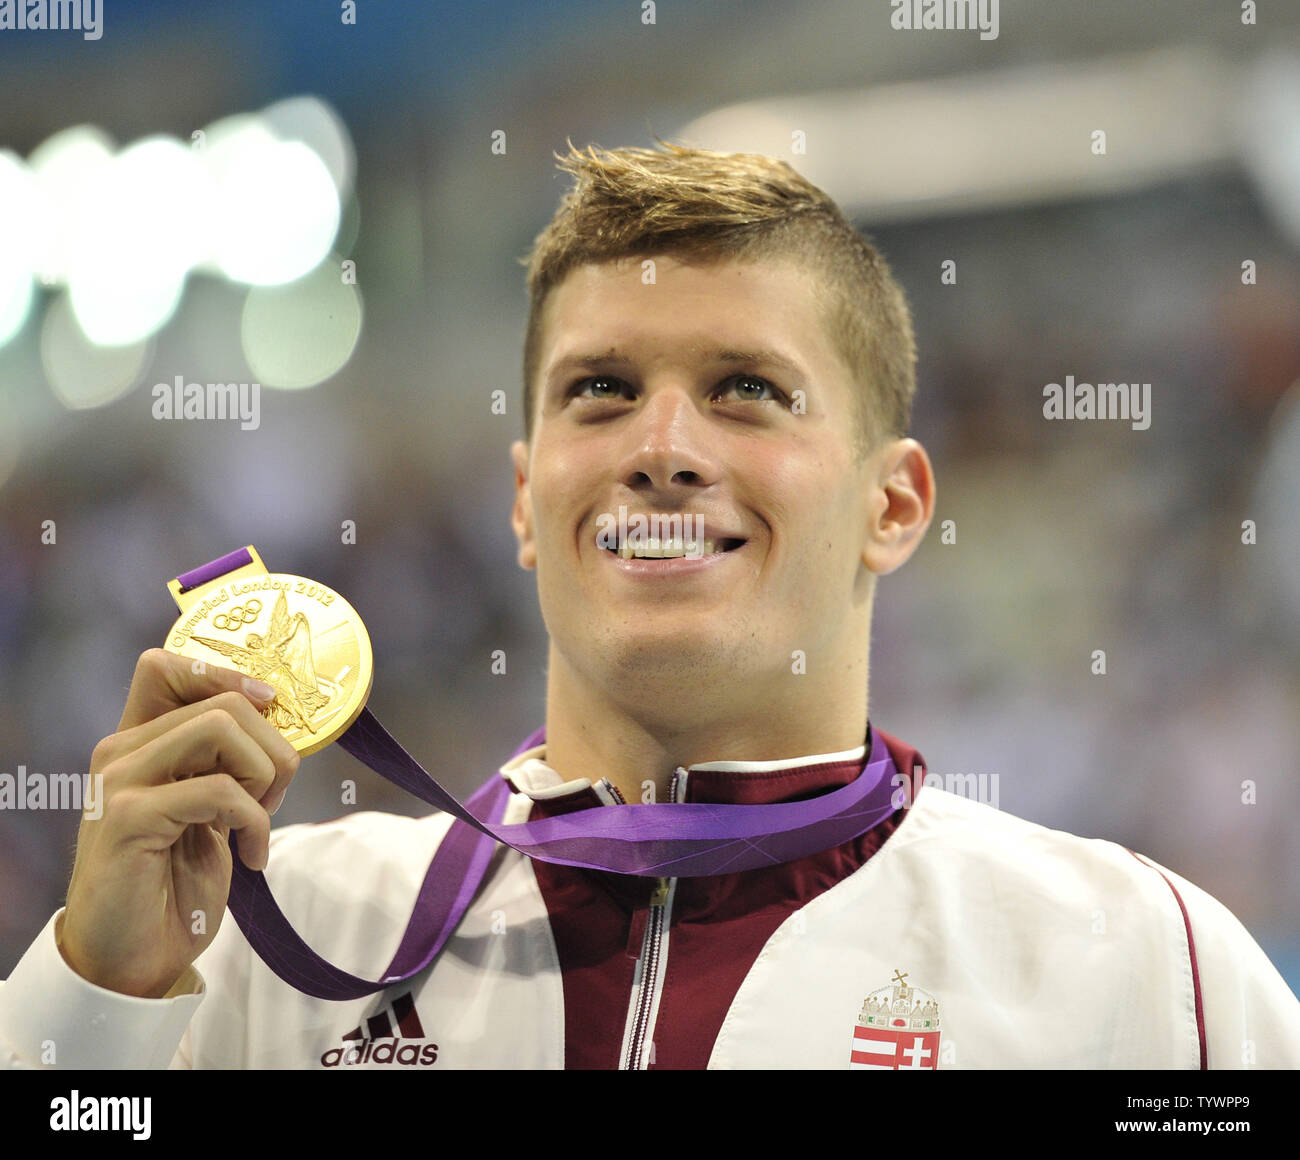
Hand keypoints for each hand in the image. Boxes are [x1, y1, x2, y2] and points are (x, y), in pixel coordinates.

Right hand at [59, 649, 299, 997]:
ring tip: (262, 820)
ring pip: (221, 729)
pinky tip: (252, 856)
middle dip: (273, 747)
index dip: (227, 676)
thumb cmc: (171, 885)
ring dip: (264, 776)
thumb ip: (221, 763)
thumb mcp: (206, 811)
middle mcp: (121, 752)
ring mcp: (120, 782)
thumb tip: (277, 720)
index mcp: (137, 743)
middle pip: (223, 701)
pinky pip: (220, 791)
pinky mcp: (129, 818)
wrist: (130, 959)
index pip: (167, 666)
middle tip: (275, 797)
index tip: (268, 710)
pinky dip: (255, 821)